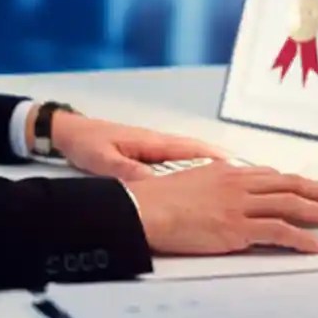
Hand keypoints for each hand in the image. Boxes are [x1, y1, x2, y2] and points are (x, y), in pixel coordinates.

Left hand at [48, 113, 227, 180]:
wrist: (70, 131)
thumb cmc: (86, 141)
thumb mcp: (104, 160)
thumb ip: (128, 172)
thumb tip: (154, 186)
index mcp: (151, 141)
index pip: (191, 149)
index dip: (216, 158)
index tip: (238, 167)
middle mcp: (157, 142)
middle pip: (197, 152)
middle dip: (222, 163)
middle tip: (247, 175)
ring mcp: (153, 147)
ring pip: (189, 157)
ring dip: (210, 166)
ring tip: (233, 181)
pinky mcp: (147, 153)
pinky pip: (177, 161)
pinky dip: (193, 168)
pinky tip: (199, 181)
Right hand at [126, 162, 317, 254]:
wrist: (143, 210)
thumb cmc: (159, 199)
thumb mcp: (192, 180)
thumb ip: (215, 182)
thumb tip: (225, 181)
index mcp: (228, 172)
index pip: (274, 176)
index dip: (299, 183)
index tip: (315, 188)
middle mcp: (238, 185)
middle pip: (292, 185)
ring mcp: (239, 206)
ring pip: (292, 205)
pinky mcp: (236, 229)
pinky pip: (278, 232)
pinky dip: (301, 238)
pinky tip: (314, 245)